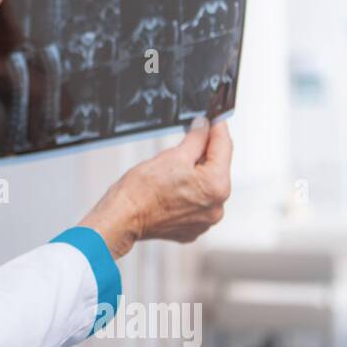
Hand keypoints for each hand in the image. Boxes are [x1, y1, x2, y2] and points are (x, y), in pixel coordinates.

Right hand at [79, 116, 232, 258]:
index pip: (225, 147)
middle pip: (217, 168)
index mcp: (216, 187)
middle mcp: (216, 207)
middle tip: (188, 141)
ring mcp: (205, 220)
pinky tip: (172, 189)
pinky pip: (197, 203)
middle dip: (204, 153)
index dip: (218, 128)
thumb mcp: (172, 155)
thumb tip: (204, 127)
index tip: (215, 119)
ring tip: (172, 172)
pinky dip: (189, 193)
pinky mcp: (193, 228)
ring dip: (196, 174)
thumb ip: (196, 138)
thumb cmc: (140, 192)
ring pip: (206, 186)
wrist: (122, 218)